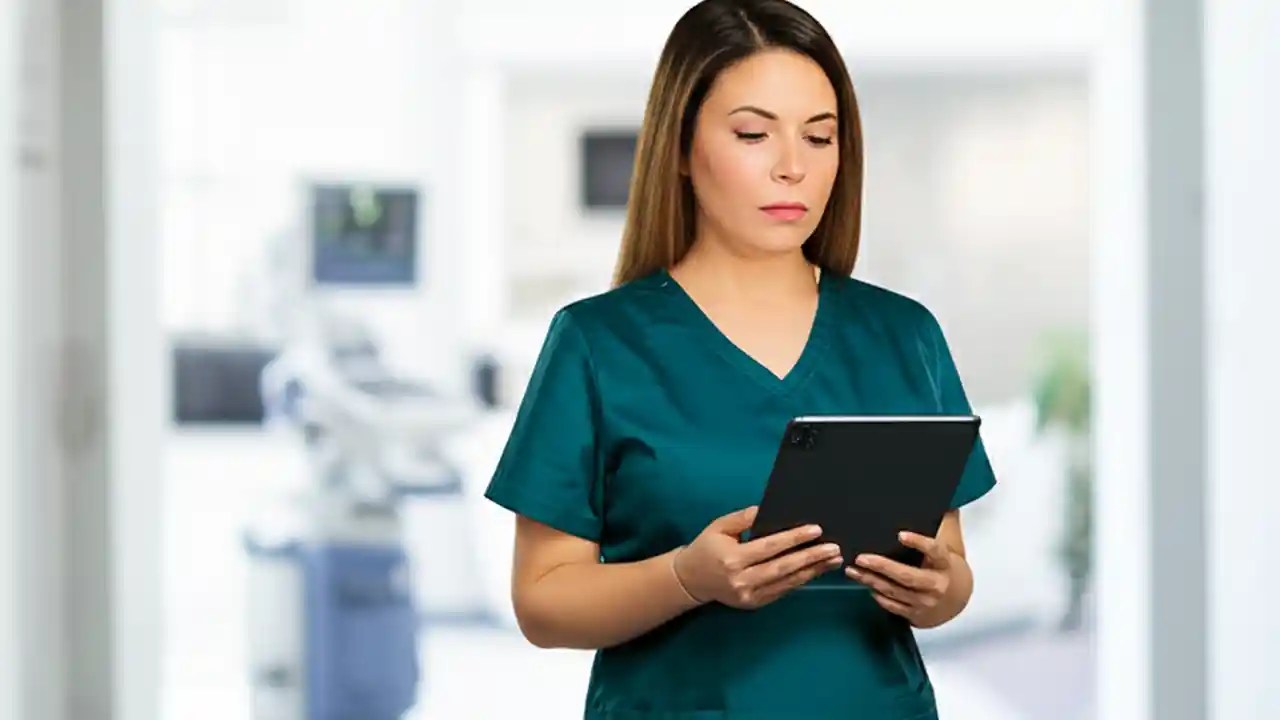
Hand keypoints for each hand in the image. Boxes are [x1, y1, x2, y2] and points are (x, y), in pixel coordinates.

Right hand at [673, 506, 843, 609]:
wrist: (691, 579)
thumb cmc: (707, 547)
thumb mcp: (719, 526)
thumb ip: (743, 518)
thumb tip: (768, 509)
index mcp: (732, 558)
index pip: (769, 547)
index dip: (794, 538)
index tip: (816, 530)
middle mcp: (742, 580)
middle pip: (783, 568)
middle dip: (811, 557)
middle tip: (834, 548)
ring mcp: (749, 596)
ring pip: (787, 583)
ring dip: (813, 571)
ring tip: (833, 560)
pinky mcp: (755, 604)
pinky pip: (782, 591)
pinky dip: (801, 580)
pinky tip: (816, 571)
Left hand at [845, 531, 953, 623]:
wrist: (955, 600)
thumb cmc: (943, 567)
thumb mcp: (948, 545)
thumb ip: (944, 522)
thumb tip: (945, 500)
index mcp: (944, 564)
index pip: (934, 551)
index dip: (918, 543)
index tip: (900, 534)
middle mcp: (936, 585)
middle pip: (907, 576)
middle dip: (882, 566)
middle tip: (862, 557)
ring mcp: (924, 602)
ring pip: (894, 591)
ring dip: (871, 580)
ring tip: (852, 569)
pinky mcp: (914, 614)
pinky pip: (891, 605)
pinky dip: (877, 594)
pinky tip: (864, 583)